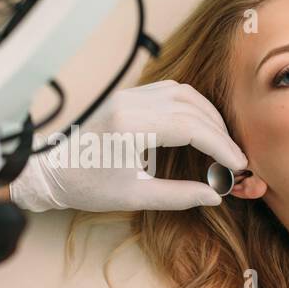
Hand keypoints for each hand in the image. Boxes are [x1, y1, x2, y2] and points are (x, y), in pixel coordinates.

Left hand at [9, 80, 247, 212]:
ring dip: (207, 114)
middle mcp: (130, 103)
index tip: (237, 163)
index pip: (190, 127)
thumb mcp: (135, 196)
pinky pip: (167, 91)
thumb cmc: (89, 187)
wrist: (51, 170)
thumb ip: (179, 195)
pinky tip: (200, 125)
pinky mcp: (126, 95)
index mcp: (131, 127)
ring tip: (220, 141)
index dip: (220, 145)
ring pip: (182, 93)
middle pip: (191, 106)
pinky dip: (190, 106)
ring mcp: (127, 95)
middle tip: (233, 156)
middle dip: (218, 131)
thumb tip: (216, 195)